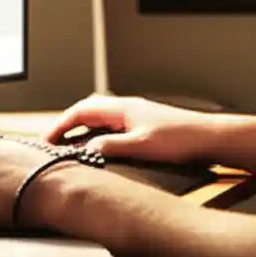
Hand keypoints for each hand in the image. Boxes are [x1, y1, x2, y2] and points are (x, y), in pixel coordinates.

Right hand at [45, 95, 218, 162]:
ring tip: (70, 146)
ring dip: (82, 129)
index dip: (62, 123)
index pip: (83, 110)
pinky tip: (99, 148)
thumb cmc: (179, 138)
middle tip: (53, 142)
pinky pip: (111, 126)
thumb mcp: (141, 146)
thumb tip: (88, 148)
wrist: (207, 137)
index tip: (48, 138)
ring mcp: (135, 115)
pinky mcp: (143, 125)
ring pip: (100, 118)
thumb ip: (112, 146)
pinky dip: (97, 134)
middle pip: (88, 111)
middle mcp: (127, 108)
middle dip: (68, 125)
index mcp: (123, 108)